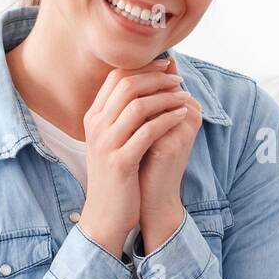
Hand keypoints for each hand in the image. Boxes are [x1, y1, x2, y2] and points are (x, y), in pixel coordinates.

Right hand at [77, 58, 192, 255]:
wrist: (106, 213)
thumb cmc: (118, 173)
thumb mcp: (115, 139)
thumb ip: (125, 113)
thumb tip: (148, 82)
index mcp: (93, 117)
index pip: (116, 77)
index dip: (143, 67)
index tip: (166, 65)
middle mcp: (96, 126)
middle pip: (127, 86)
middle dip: (157, 78)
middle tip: (178, 79)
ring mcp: (106, 144)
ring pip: (137, 105)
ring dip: (165, 96)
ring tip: (184, 95)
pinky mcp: (120, 162)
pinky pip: (147, 132)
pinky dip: (167, 119)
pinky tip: (181, 116)